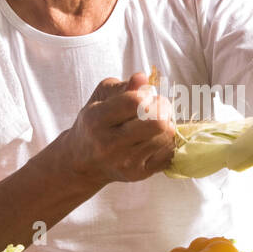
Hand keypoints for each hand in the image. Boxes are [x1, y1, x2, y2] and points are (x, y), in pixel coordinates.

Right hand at [59, 72, 176, 186]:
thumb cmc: (94, 122)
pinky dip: (167, 142)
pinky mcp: (138, 174)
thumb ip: (123, 86)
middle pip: (157, 123)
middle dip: (164, 109)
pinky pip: (170, 153)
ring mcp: (126, 162)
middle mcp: (110, 144)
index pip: (135, 102)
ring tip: (154, 123)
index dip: (147, 95)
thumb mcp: (101, 97)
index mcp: (97, 120)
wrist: (83, 161)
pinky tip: (155, 139)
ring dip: (167, 125)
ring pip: (166, 137)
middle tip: (157, 108)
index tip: (145, 97)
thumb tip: (143, 77)